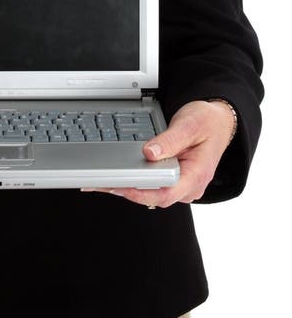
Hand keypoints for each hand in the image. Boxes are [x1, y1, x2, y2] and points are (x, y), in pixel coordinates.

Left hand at [82, 99, 235, 207]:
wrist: (218, 121)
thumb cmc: (207, 122)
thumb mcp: (189, 125)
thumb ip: (170, 140)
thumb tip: (149, 153)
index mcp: (197, 175)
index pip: (165, 193)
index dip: (140, 193)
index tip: (119, 186)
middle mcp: (190, 185)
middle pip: (155, 197)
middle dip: (126, 190)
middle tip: (99, 183)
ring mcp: (183, 185)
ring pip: (152, 193)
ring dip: (128, 187)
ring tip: (101, 181)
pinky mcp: (175, 179)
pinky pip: (154, 186)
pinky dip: (136, 182)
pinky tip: (118, 177)